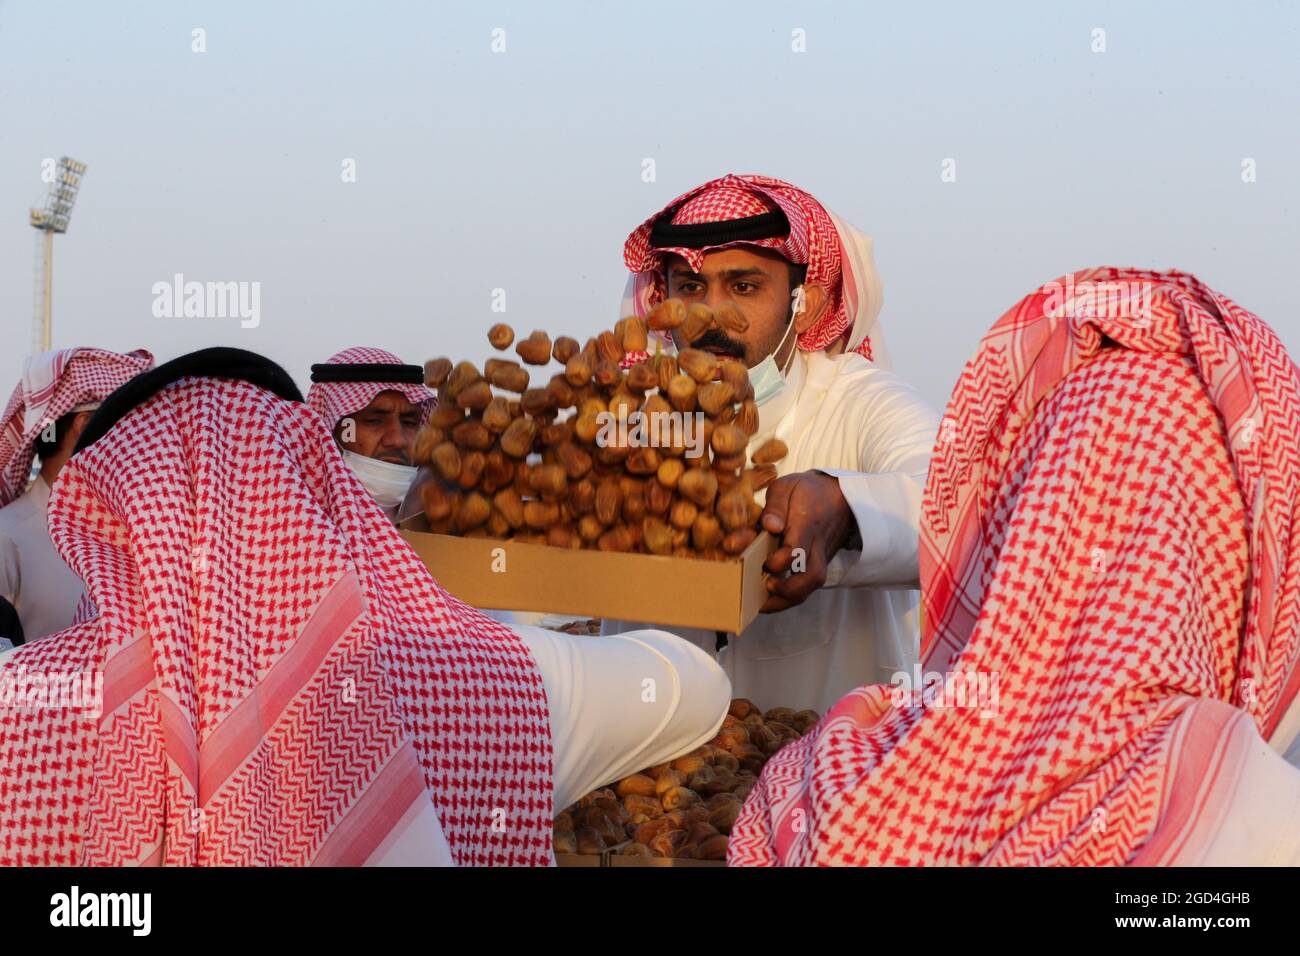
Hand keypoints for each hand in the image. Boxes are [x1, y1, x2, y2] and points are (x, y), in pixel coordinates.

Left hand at [759, 471, 855, 612]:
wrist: (840, 496)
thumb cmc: (807, 491)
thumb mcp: (787, 486)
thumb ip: (775, 506)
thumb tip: (769, 526)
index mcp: (807, 523)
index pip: (798, 550)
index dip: (779, 561)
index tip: (764, 561)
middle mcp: (818, 544)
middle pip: (811, 577)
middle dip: (787, 590)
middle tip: (764, 588)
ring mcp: (821, 556)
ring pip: (812, 585)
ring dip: (787, 599)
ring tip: (762, 603)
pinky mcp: (820, 563)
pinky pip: (809, 584)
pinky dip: (790, 596)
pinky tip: (770, 598)